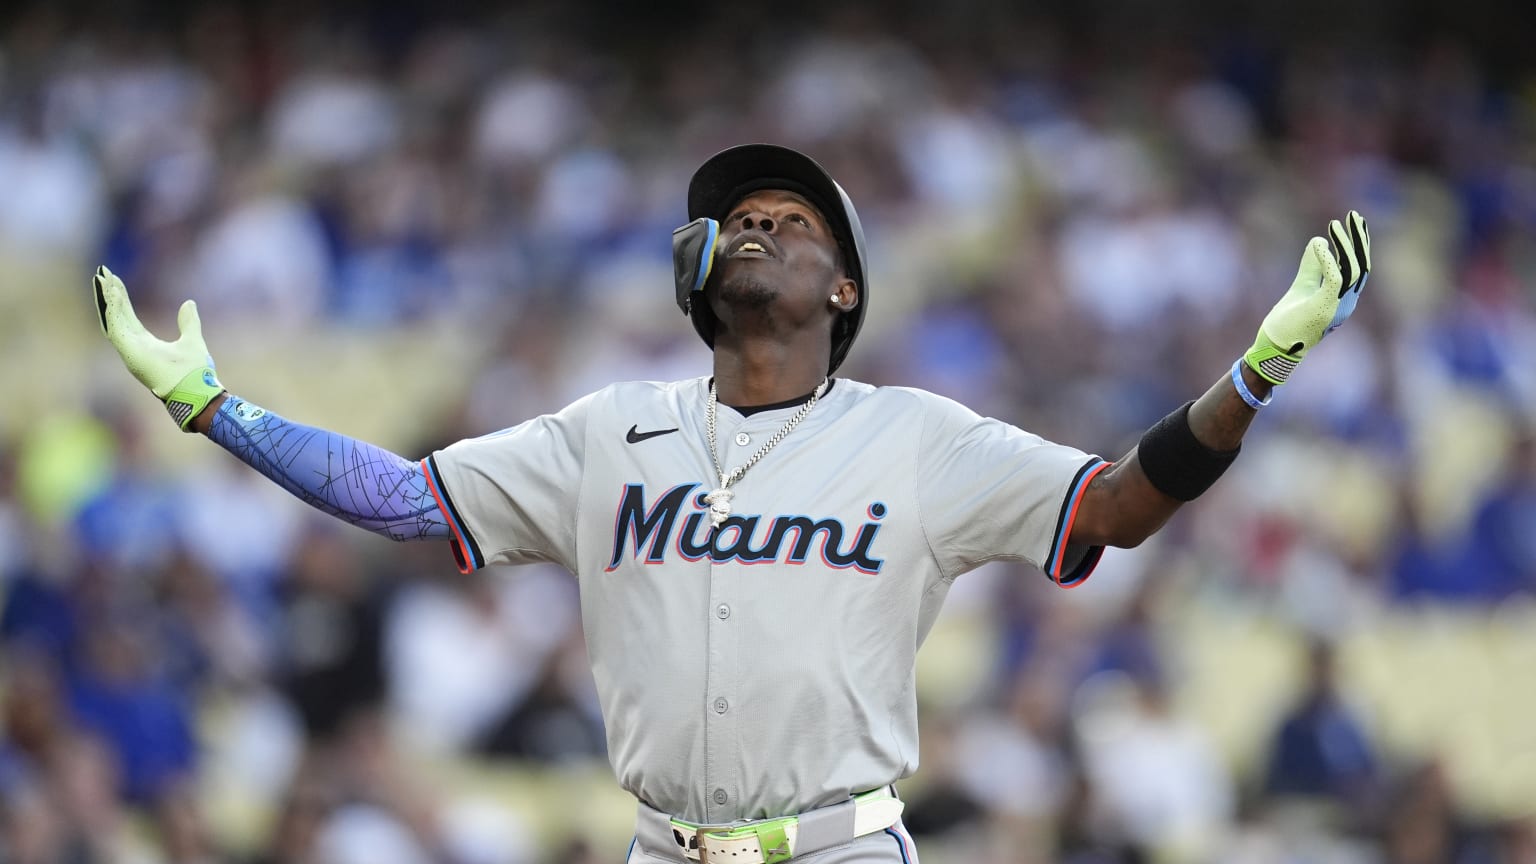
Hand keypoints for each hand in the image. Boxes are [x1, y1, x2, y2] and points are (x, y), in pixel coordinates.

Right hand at [93, 266, 224, 430]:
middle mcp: (133, 346)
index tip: (115, 281)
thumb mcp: (192, 339)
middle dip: (108, 295)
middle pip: (115, 315)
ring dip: (106, 299)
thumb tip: (188, 303)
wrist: (196, 391)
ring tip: (102, 278)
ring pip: (112, 319)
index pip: (127, 316)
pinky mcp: (129, 352)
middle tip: (102, 273)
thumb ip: (188, 322)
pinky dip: (114, 310)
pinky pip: (117, 327)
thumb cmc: (194, 372)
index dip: (120, 299)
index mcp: (145, 343)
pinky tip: (113, 293)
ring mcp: (129, 350)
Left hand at [1244, 211, 1371, 384]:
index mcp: (1344, 299)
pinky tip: (1322, 243)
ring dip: (1345, 245)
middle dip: (1360, 240)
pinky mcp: (1324, 309)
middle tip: (1355, 215)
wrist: (1273, 348)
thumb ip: (1312, 266)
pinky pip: (1334, 280)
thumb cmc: (1287, 321)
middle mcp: (1346, 303)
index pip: (1359, 268)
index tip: (1356, 222)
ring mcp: (1337, 307)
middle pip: (1362, 266)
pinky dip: (1329, 260)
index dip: (1360, 245)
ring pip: (1352, 270)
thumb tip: (1318, 241)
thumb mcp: (1302, 286)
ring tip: (1336, 224)